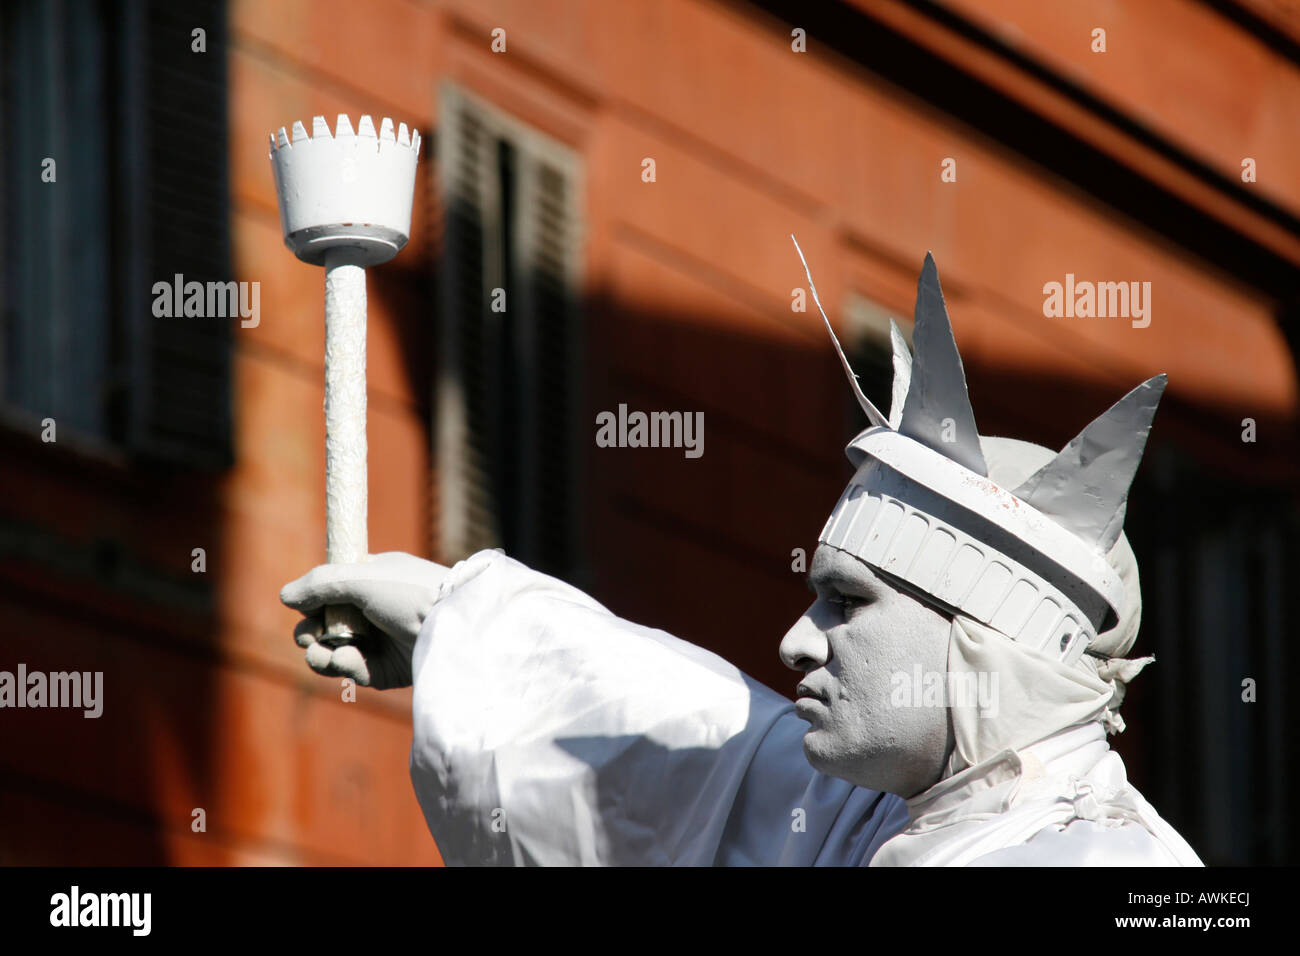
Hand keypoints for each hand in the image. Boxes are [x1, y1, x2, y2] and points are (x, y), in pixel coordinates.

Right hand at [280, 552, 451, 688]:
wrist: (451, 627)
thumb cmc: (411, 593)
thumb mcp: (363, 577)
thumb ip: (321, 583)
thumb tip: (285, 596)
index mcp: (371, 581)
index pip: (330, 592)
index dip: (313, 601)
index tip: (305, 606)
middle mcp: (372, 611)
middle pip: (324, 626)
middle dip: (308, 634)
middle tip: (308, 638)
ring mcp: (379, 642)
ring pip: (332, 652)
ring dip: (319, 654)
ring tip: (321, 653)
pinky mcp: (384, 671)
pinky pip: (351, 671)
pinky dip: (343, 666)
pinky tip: (345, 661)